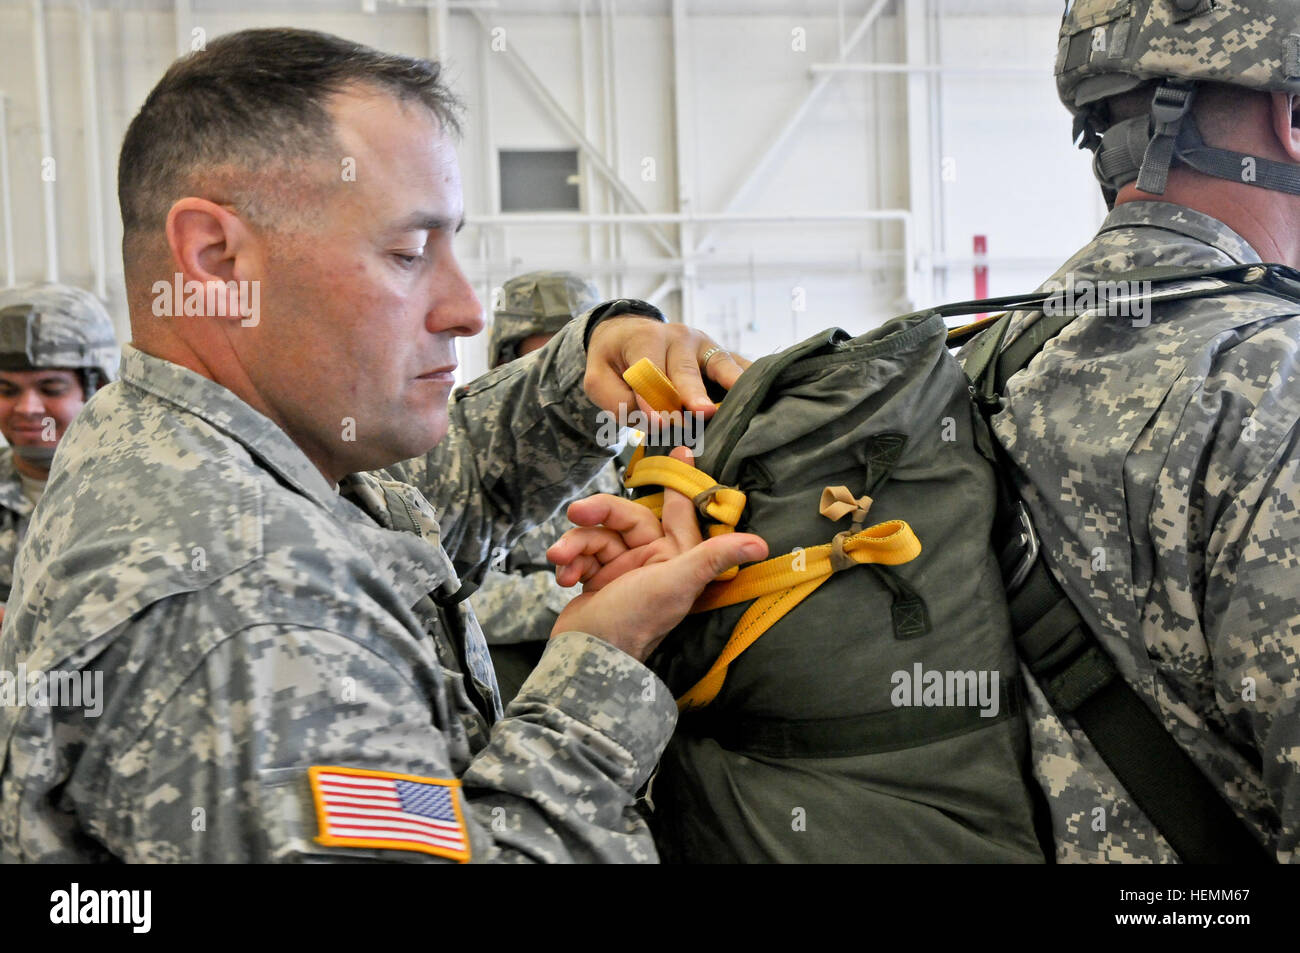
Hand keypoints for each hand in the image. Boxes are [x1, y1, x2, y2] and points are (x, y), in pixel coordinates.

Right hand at [546, 447, 766, 660]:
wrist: (587, 659)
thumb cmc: (635, 621)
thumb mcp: (677, 584)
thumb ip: (714, 557)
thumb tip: (763, 545)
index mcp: (676, 557)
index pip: (678, 510)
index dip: (680, 481)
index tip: (682, 448)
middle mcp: (651, 560)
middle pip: (624, 516)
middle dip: (597, 515)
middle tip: (576, 513)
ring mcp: (621, 570)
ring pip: (596, 535)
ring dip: (575, 545)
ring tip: (560, 560)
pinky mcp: (595, 580)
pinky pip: (580, 555)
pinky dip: (568, 562)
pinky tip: (563, 579)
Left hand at [585, 317, 750, 421]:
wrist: (630, 335)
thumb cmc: (615, 362)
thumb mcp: (598, 378)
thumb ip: (615, 398)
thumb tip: (652, 419)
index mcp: (645, 339)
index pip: (648, 367)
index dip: (653, 394)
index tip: (659, 421)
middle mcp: (679, 338)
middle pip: (685, 369)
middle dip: (693, 392)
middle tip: (702, 412)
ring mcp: (705, 345)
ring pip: (720, 364)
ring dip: (731, 384)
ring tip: (742, 403)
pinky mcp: (722, 356)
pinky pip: (740, 366)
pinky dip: (752, 379)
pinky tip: (768, 393)